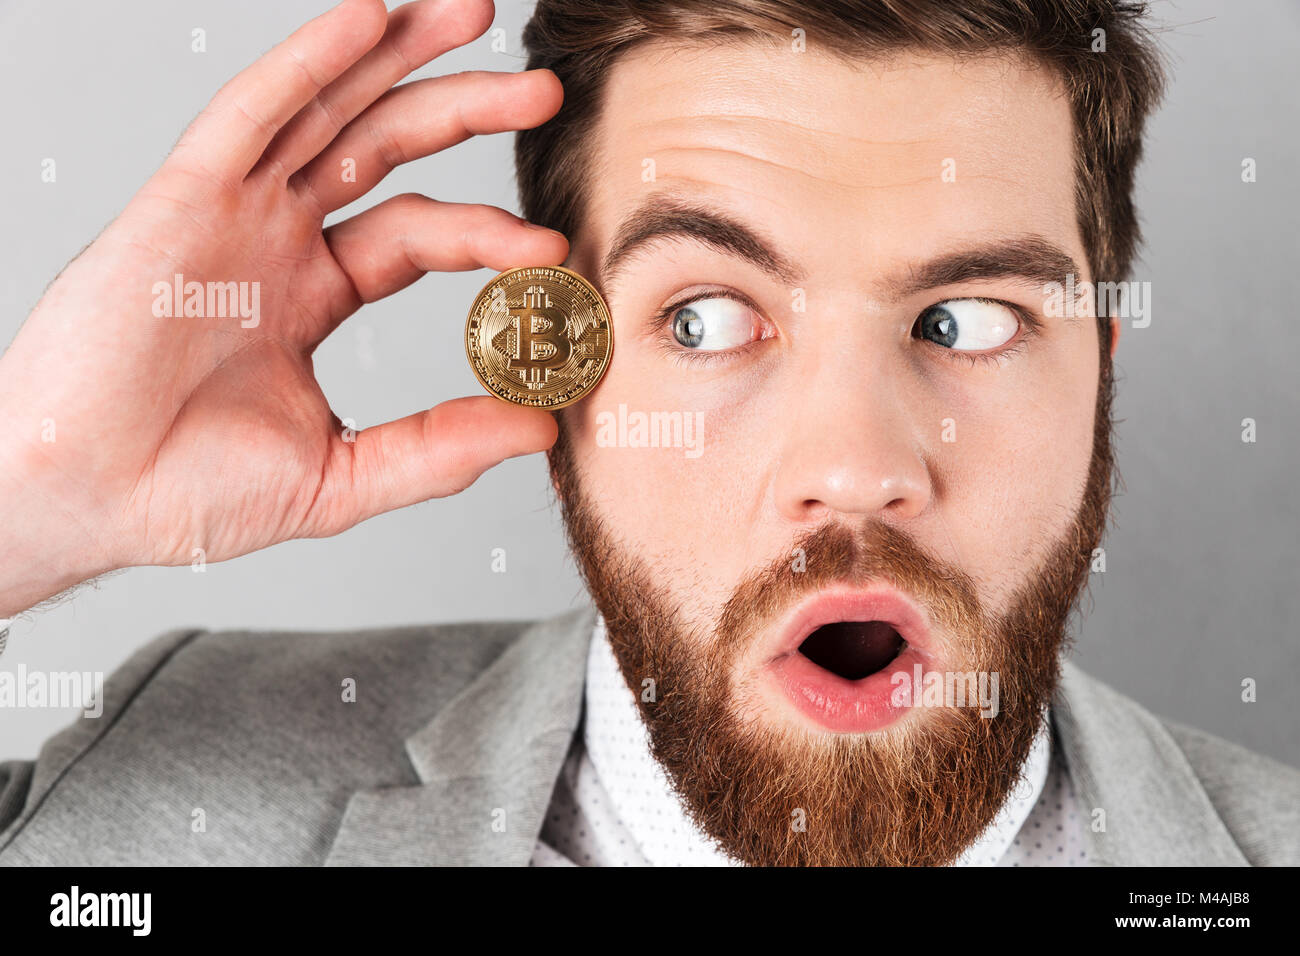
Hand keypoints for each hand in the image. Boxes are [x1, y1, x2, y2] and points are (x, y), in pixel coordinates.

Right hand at [0, 0, 564, 615]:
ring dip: (397, 56)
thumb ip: (439, 448)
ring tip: (472, 13)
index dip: (486, 234)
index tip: (552, 252)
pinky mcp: (182, 201)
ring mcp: (230, 214)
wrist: (85, 502)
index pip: (417, 236)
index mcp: (310, 294)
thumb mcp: (342, 475)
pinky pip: (251, 113)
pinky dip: (309, 63)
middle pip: (383, 149)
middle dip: (461, 110)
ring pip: (325, 109)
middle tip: (541, 92)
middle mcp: (275, 239)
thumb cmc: (186, 493)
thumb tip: (540, 426)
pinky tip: (367, 19)